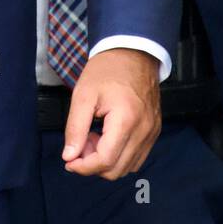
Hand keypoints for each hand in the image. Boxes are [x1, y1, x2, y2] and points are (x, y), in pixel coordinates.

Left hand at [62, 48, 161, 178]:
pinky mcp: (154, 132)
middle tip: (80, 143)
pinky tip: (107, 137)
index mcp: (126, 120)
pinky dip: (119, 155)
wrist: (133, 53)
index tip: (68, 161)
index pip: (105, 160)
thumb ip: (75, 128)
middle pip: (117, 170)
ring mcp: (152, 133)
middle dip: (93, 164)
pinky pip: (136, 157)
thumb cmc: (107, 70)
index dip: (84, 167)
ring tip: (93, 137)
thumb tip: (69, 157)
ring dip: (106, 161)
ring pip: (127, 167)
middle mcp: (144, 131)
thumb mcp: (83, 95)